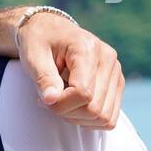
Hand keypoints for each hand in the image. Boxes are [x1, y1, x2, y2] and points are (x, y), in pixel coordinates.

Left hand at [16, 11, 123, 128]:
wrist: (49, 30)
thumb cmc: (38, 42)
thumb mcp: (33, 57)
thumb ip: (43, 78)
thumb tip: (51, 100)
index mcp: (88, 48)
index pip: (83, 93)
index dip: (60, 105)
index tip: (43, 98)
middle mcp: (109, 60)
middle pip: (94, 109)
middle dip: (67, 112)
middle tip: (49, 99)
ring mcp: (116, 73)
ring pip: (104, 117)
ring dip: (77, 118)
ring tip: (61, 101)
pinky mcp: (116, 84)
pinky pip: (108, 118)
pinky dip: (88, 119)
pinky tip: (73, 105)